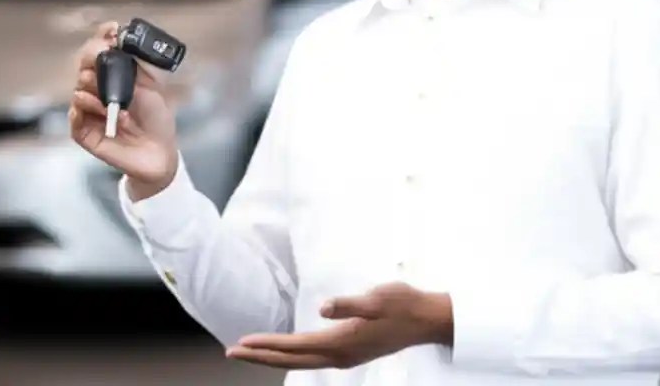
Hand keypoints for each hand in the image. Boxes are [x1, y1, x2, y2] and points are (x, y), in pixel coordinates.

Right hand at [68, 21, 177, 198]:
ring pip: (78, 88)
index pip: (97, 48)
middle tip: (106, 63)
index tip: (111, 31)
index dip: (102, 37)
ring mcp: (89, 108)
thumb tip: (117, 39)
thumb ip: (133, 62)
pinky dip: (83, 110)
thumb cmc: (156, 118)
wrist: (159, 152)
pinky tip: (98, 112)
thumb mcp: (151, 84)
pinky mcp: (84, 131)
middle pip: (82, 63)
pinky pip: (74, 116)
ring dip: (96, 92)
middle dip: (94, 59)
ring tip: (118, 106)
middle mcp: (98, 87)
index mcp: (114, 73)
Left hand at [226, 282, 452, 369]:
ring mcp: (345, 357)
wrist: (427, 319)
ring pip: (300, 361)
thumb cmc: (402, 305)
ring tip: (250, 352)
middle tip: (231, 352)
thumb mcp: (377, 298)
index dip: (267, 345)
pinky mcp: (350, 352)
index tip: (242, 342)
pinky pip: (312, 358)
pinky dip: (292, 355)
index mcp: (342, 343)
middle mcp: (340, 355)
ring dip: (273, 357)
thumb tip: (324, 308)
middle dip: (260, 356)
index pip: (295, 346)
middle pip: (292, 360)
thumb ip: (349, 304)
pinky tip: (286, 350)